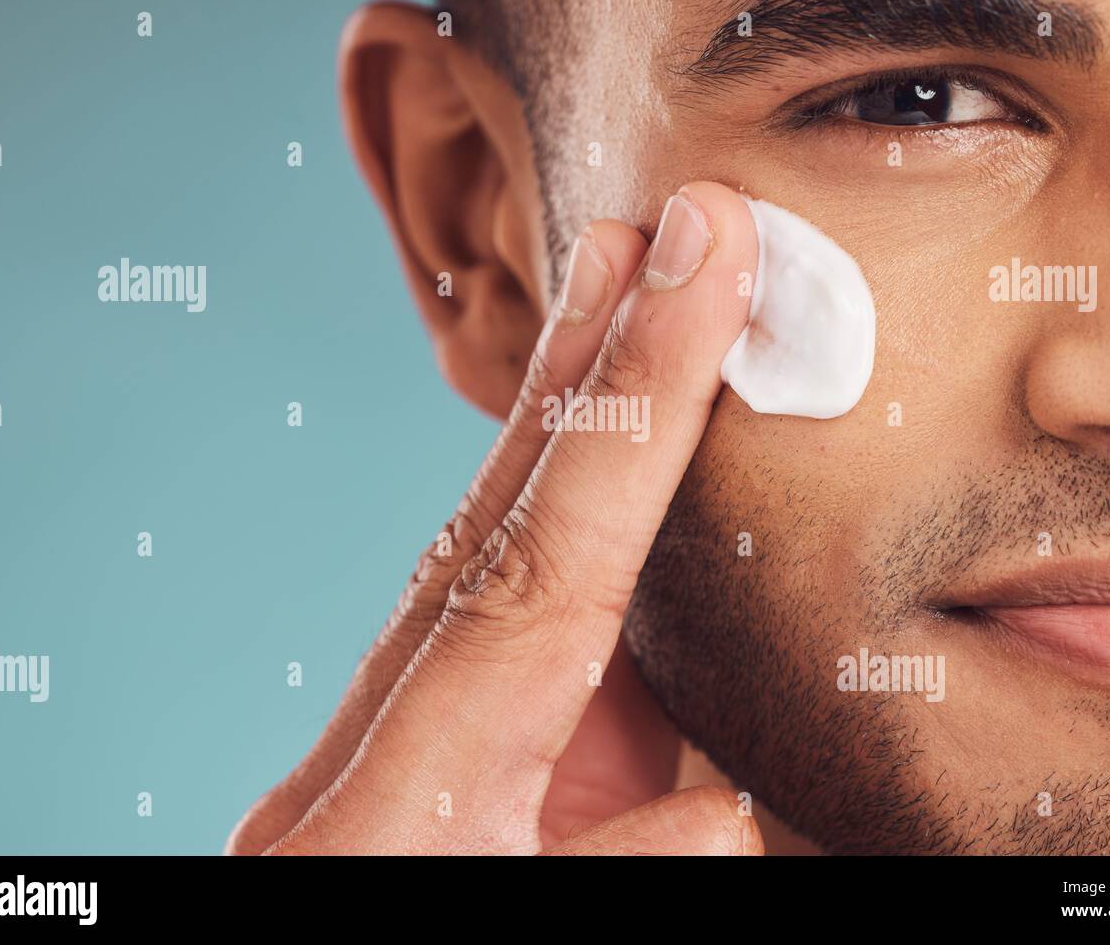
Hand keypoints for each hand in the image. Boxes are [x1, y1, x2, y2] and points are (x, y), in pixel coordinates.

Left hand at [227, 182, 759, 854]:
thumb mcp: (535, 933)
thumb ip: (641, 867)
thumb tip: (718, 796)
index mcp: (412, 793)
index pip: (552, 557)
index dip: (634, 404)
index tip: (693, 265)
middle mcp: (391, 745)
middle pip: (498, 521)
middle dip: (581, 368)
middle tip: (640, 234)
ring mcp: (396, 749)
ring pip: (494, 559)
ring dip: (571, 435)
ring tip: (629, 309)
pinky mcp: (414, 764)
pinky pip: (498, 630)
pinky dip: (557, 541)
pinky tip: (598, 487)